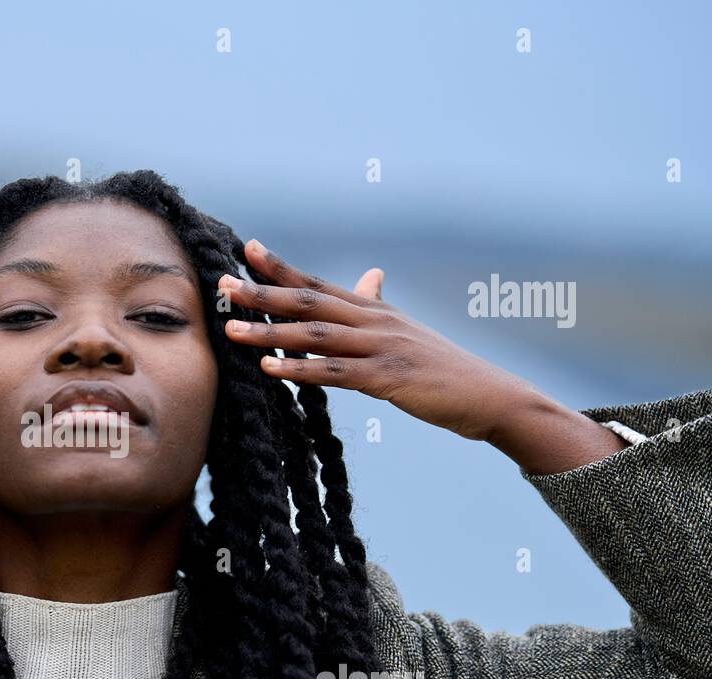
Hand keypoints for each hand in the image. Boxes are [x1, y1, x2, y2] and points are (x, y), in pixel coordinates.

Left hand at [221, 239, 550, 441]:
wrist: (489, 396)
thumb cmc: (441, 369)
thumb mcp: (406, 330)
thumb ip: (378, 305)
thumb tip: (370, 275)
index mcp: (374, 309)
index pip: (318, 283)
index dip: (282, 267)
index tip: (247, 249)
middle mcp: (374, 321)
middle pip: (308, 303)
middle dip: (263, 294)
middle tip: (223, 286)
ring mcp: (381, 348)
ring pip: (315, 337)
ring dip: (270, 333)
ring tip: (232, 330)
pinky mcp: (388, 378)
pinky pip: (335, 374)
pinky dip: (300, 370)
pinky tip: (270, 369)